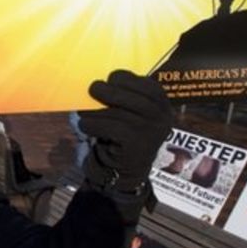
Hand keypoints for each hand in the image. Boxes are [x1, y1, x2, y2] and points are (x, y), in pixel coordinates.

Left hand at [78, 70, 172, 192]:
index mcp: (163, 107)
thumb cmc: (126, 135)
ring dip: (95, 111)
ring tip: (83, 113)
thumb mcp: (132, 114)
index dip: (128, 78)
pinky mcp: (135, 143)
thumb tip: (99, 83)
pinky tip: (85, 126)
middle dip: (110, 89)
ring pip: (117, 112)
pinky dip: (92, 125)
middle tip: (94, 88)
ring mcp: (150, 131)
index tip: (112, 78)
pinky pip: (109, 127)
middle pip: (133, 96)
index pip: (149, 85)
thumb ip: (125, 98)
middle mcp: (162, 118)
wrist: (127, 169)